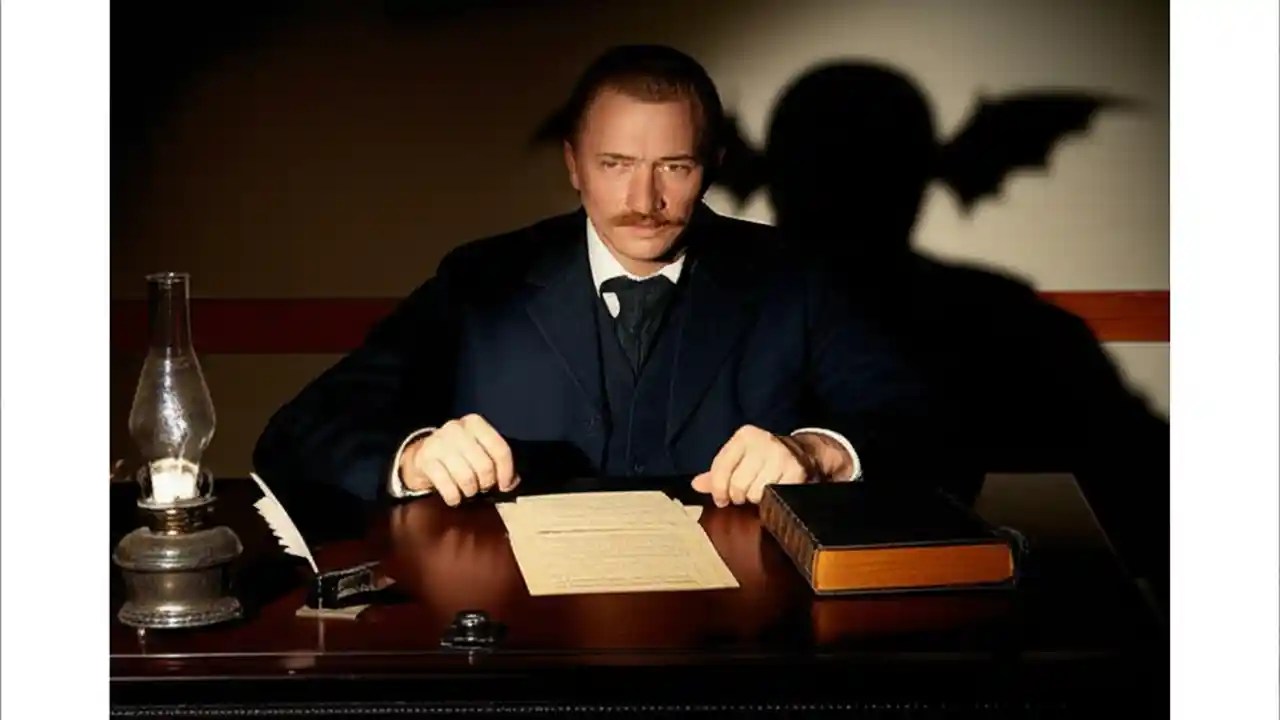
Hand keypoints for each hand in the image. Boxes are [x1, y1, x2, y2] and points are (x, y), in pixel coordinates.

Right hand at [399, 414, 518, 505]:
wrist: (421, 455)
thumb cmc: (457, 454)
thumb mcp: (478, 450)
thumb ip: (497, 461)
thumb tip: (512, 482)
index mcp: (475, 423)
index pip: (500, 449)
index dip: (506, 472)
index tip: (505, 485)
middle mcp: (457, 429)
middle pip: (484, 466)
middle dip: (486, 483)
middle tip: (482, 487)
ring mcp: (439, 443)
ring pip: (467, 478)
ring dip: (470, 491)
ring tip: (468, 491)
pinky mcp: (425, 460)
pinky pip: (448, 487)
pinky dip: (454, 497)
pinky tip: (454, 497)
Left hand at [690, 425, 820, 506]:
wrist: (799, 453)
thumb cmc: (761, 458)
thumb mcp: (738, 458)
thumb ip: (716, 473)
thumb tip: (695, 484)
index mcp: (744, 436)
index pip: (721, 469)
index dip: (718, 489)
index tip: (721, 499)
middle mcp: (763, 442)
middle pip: (737, 485)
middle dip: (737, 496)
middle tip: (743, 496)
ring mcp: (780, 456)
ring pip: (755, 493)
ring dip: (754, 499)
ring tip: (758, 492)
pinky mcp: (795, 471)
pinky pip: (773, 496)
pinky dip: (770, 500)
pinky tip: (771, 493)